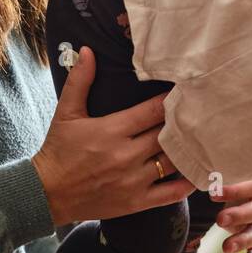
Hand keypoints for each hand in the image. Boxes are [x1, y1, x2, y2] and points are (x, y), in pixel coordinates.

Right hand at [32, 47, 193, 226]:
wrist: (47, 194)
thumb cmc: (58, 150)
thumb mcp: (66, 113)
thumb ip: (80, 81)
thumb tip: (87, 51)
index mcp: (112, 130)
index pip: (153, 111)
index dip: (171, 100)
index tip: (184, 92)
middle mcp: (126, 155)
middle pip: (167, 134)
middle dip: (183, 123)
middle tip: (202, 112)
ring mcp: (133, 180)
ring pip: (173, 162)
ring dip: (188, 150)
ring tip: (204, 138)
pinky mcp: (136, 201)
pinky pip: (170, 194)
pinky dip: (187, 184)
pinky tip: (198, 172)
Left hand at [208, 176, 251, 252]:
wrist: (226, 189)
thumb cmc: (221, 176)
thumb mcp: (219, 170)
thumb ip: (213, 171)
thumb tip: (195, 172)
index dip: (237, 189)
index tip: (213, 193)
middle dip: (239, 215)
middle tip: (219, 220)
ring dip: (243, 239)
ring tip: (226, 248)